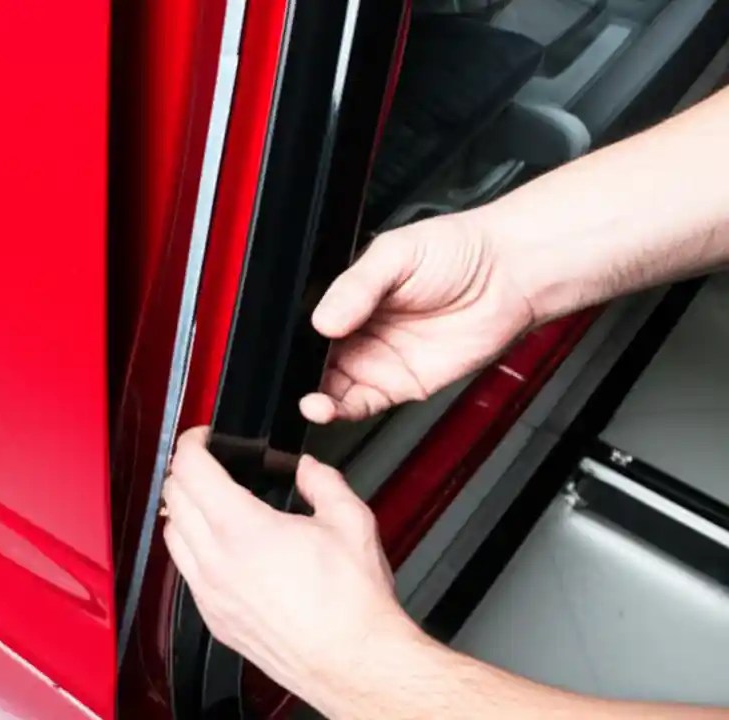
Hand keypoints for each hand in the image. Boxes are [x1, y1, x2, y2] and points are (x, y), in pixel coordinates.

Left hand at [161, 427, 418, 712]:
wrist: (355, 663)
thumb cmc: (353, 605)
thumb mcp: (350, 520)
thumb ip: (323, 482)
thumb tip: (308, 469)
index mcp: (242, 529)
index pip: (190, 469)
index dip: (193, 442)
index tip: (205, 438)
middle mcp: (215, 561)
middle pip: (173, 497)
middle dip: (187, 471)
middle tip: (210, 464)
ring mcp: (210, 593)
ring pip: (171, 535)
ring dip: (184, 510)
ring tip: (211, 502)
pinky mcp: (214, 618)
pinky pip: (185, 572)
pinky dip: (192, 549)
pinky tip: (220, 547)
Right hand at [301, 211, 535, 423]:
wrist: (509, 275)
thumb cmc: (456, 251)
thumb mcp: (395, 254)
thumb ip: (356, 287)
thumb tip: (324, 318)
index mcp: (348, 297)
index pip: (309, 325)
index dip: (294, 340)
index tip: (284, 349)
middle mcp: (358, 331)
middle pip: (314, 361)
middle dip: (298, 374)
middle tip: (293, 378)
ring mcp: (378, 360)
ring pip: (332, 389)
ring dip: (315, 399)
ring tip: (311, 400)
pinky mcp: (401, 385)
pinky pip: (361, 406)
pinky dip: (341, 412)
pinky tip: (328, 407)